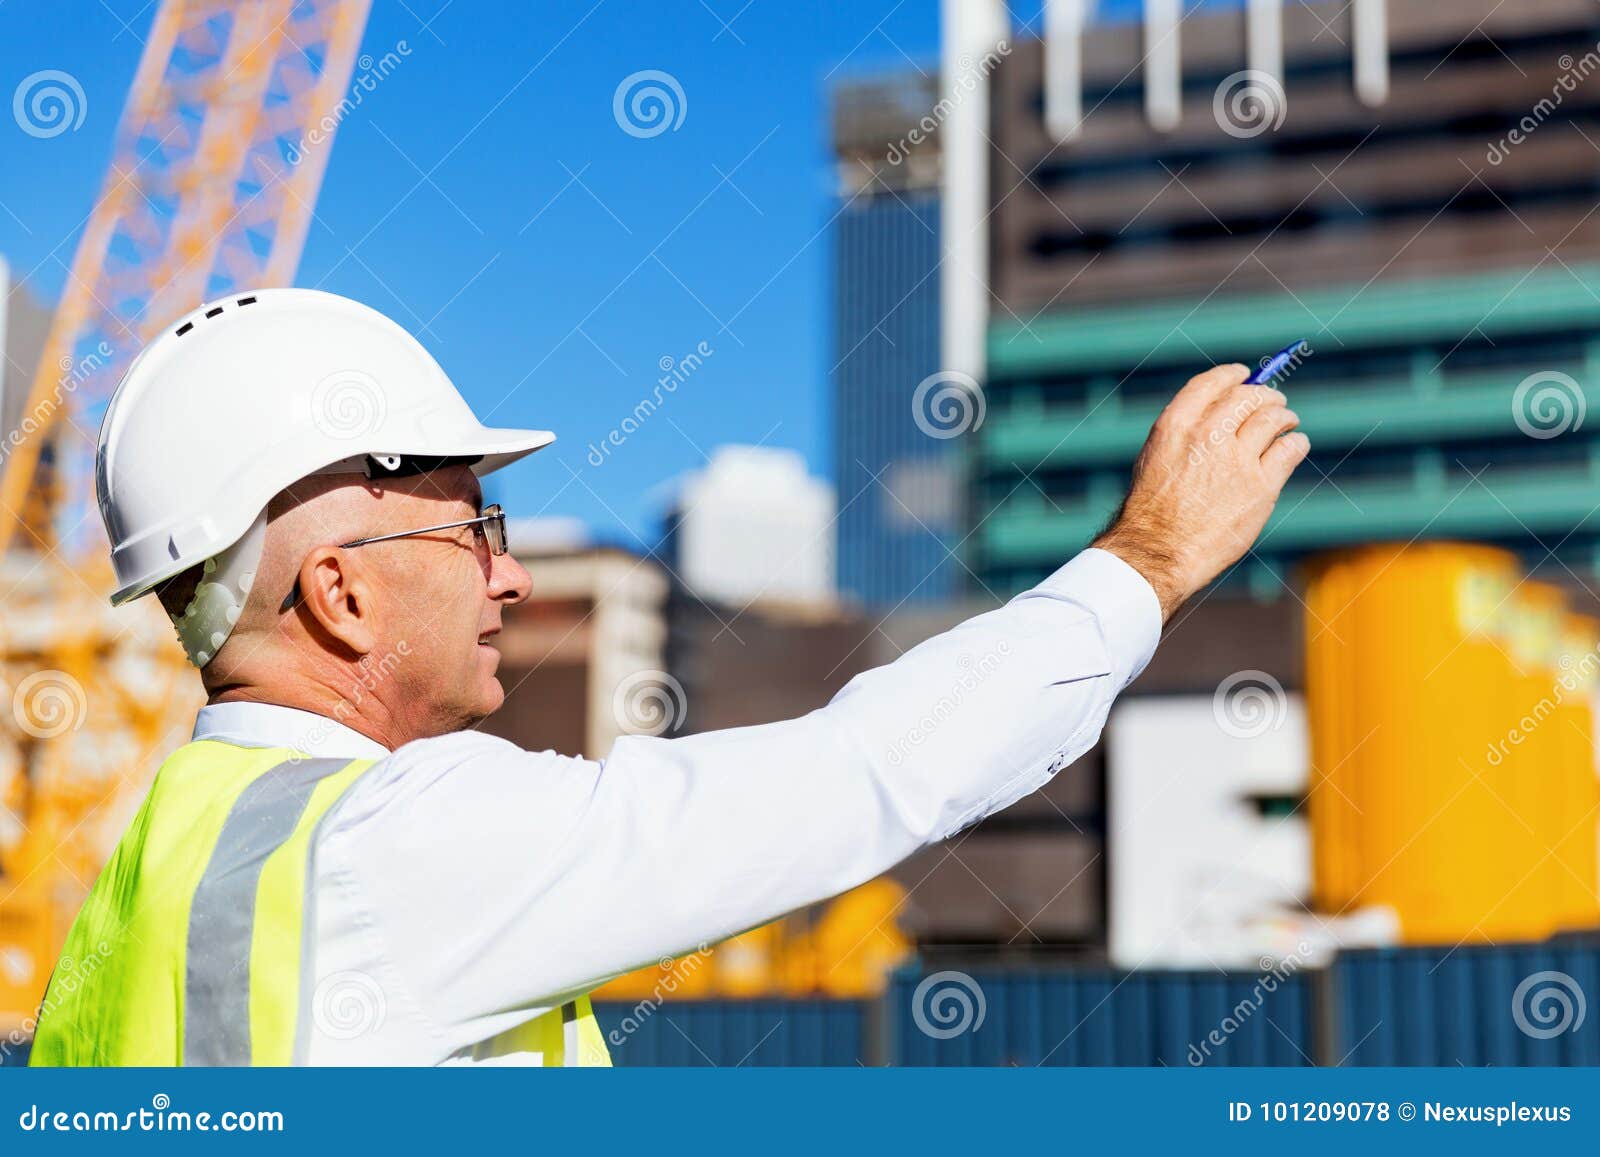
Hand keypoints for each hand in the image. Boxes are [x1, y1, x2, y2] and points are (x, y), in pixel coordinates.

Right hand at [1092, 363, 1308, 619]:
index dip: (1232, 375)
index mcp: (1175, 426)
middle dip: (1265, 395)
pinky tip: (1295, 445)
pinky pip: (1290, 448)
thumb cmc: (1153, 511)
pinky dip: (1295, 442)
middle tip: (1275, 401)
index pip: (1212, 384)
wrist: (1159, 552)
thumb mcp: (1155, 460)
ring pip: (1274, 418)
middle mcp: (1207, 436)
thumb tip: (1221, 416)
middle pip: (1248, 397)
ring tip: (1288, 422)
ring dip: (1285, 416)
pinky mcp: (1261, 486)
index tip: (1244, 374)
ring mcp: (1236, 460)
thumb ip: (1185, 434)